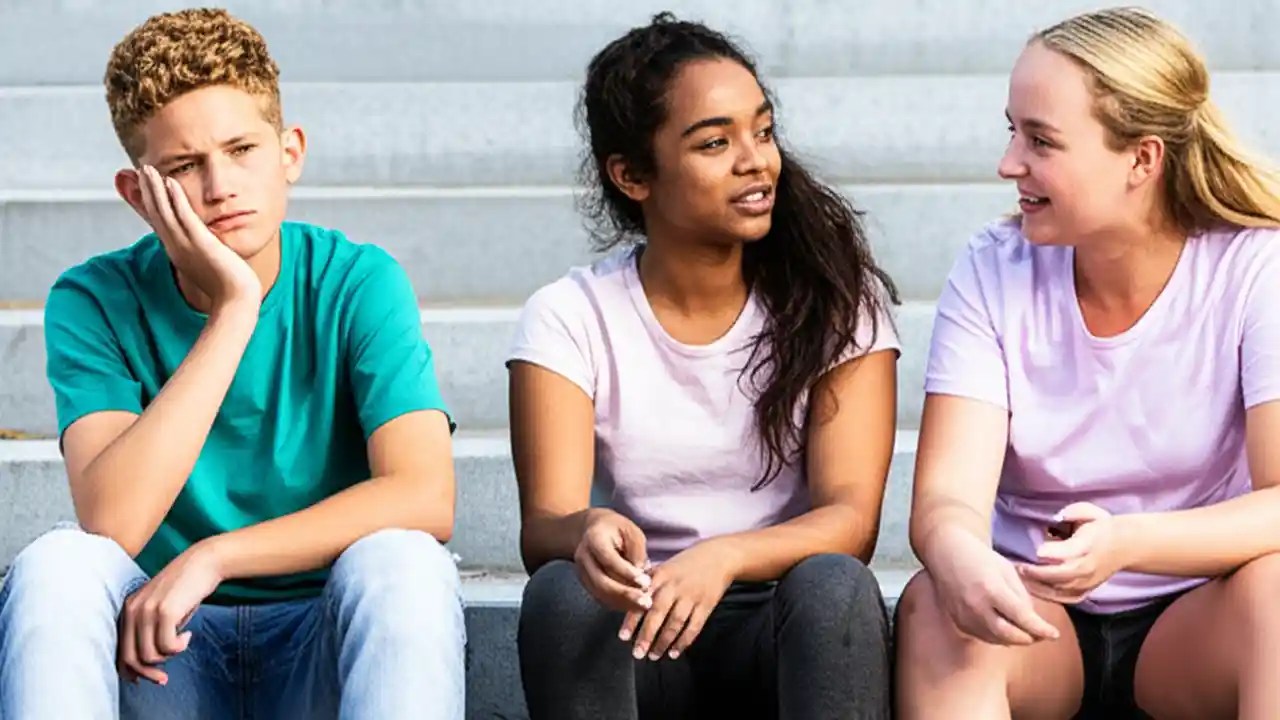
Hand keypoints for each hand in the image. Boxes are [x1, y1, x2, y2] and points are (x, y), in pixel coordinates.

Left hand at [118, 540, 223, 684]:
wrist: (204, 563)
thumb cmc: (185, 589)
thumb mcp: (161, 610)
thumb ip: (150, 631)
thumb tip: (148, 663)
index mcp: (128, 609)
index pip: (121, 651)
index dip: (132, 671)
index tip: (147, 679)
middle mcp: (132, 610)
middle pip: (132, 658)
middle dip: (148, 673)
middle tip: (164, 678)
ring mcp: (147, 610)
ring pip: (150, 655)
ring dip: (168, 656)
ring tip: (181, 642)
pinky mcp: (165, 611)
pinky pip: (168, 646)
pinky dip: (180, 646)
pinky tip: (188, 635)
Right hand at [136, 165, 260, 311]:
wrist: (237, 301)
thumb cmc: (228, 287)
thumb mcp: (209, 265)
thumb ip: (204, 254)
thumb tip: (207, 248)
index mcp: (178, 252)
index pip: (160, 222)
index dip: (150, 203)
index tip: (144, 186)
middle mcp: (177, 247)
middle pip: (157, 214)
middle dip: (148, 191)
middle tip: (141, 170)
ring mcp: (186, 245)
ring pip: (165, 211)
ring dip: (155, 189)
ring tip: (148, 169)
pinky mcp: (201, 243)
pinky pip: (185, 216)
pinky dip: (176, 199)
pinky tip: (170, 182)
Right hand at [574, 509, 652, 612]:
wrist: (592, 530)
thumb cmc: (615, 529)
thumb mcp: (630, 530)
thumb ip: (636, 550)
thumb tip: (641, 573)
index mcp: (594, 538)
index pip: (608, 559)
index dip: (626, 572)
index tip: (645, 582)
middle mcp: (583, 557)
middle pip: (601, 581)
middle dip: (625, 594)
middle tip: (646, 602)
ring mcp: (582, 573)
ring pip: (600, 593)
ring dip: (622, 603)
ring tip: (643, 606)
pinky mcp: (586, 584)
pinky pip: (601, 598)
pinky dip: (617, 604)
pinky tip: (634, 606)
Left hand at [619, 539, 735, 661]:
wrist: (719, 556)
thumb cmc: (687, 563)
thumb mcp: (665, 566)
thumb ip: (648, 582)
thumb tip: (627, 599)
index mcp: (661, 575)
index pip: (642, 599)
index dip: (632, 619)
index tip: (623, 636)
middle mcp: (675, 586)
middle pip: (658, 614)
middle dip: (646, 636)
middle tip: (637, 654)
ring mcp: (691, 596)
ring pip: (675, 623)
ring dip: (663, 642)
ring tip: (654, 656)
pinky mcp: (706, 605)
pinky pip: (694, 627)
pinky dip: (684, 641)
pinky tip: (674, 652)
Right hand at [928, 529, 1060, 645]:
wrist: (945, 554)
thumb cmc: (979, 557)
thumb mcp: (1006, 570)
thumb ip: (1021, 596)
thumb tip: (1032, 620)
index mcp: (992, 589)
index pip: (1022, 617)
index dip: (1041, 629)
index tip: (1054, 634)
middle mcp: (976, 607)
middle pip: (1010, 635)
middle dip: (1030, 638)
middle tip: (1042, 635)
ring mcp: (965, 617)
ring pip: (997, 640)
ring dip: (1015, 639)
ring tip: (1026, 632)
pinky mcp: (959, 622)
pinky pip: (984, 636)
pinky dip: (999, 637)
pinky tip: (1006, 629)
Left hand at [1017, 502, 1127, 604]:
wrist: (1125, 546)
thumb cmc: (1101, 527)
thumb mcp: (1091, 513)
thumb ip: (1076, 512)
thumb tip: (1060, 515)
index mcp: (1089, 544)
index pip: (1071, 551)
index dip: (1054, 552)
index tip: (1036, 551)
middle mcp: (1089, 566)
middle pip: (1063, 575)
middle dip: (1039, 573)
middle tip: (1018, 566)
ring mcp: (1088, 582)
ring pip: (1061, 590)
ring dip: (1039, 586)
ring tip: (1019, 578)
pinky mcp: (1086, 590)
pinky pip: (1066, 598)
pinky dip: (1049, 597)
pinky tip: (1032, 589)